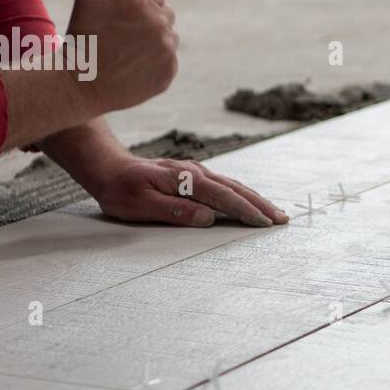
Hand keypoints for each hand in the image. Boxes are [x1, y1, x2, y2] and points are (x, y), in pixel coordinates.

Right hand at [65, 0, 178, 115]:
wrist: (81, 84)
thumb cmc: (82, 36)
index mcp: (140, 1)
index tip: (123, 11)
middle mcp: (159, 24)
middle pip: (165, 11)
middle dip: (147, 17)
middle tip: (122, 32)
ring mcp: (167, 50)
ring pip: (169, 34)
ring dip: (153, 37)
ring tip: (126, 49)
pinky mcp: (169, 71)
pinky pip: (168, 57)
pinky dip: (155, 59)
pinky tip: (133, 64)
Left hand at [87, 156, 289, 227]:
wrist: (107, 167)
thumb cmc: (121, 189)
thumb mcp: (141, 205)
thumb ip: (175, 211)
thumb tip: (207, 217)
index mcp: (185, 180)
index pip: (223, 197)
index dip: (245, 211)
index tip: (264, 223)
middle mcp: (195, 172)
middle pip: (235, 189)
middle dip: (260, 204)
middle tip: (282, 219)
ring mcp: (195, 171)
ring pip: (232, 185)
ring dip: (255, 198)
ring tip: (274, 211)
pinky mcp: (192, 175)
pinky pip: (223, 184)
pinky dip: (241, 193)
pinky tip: (249, 200)